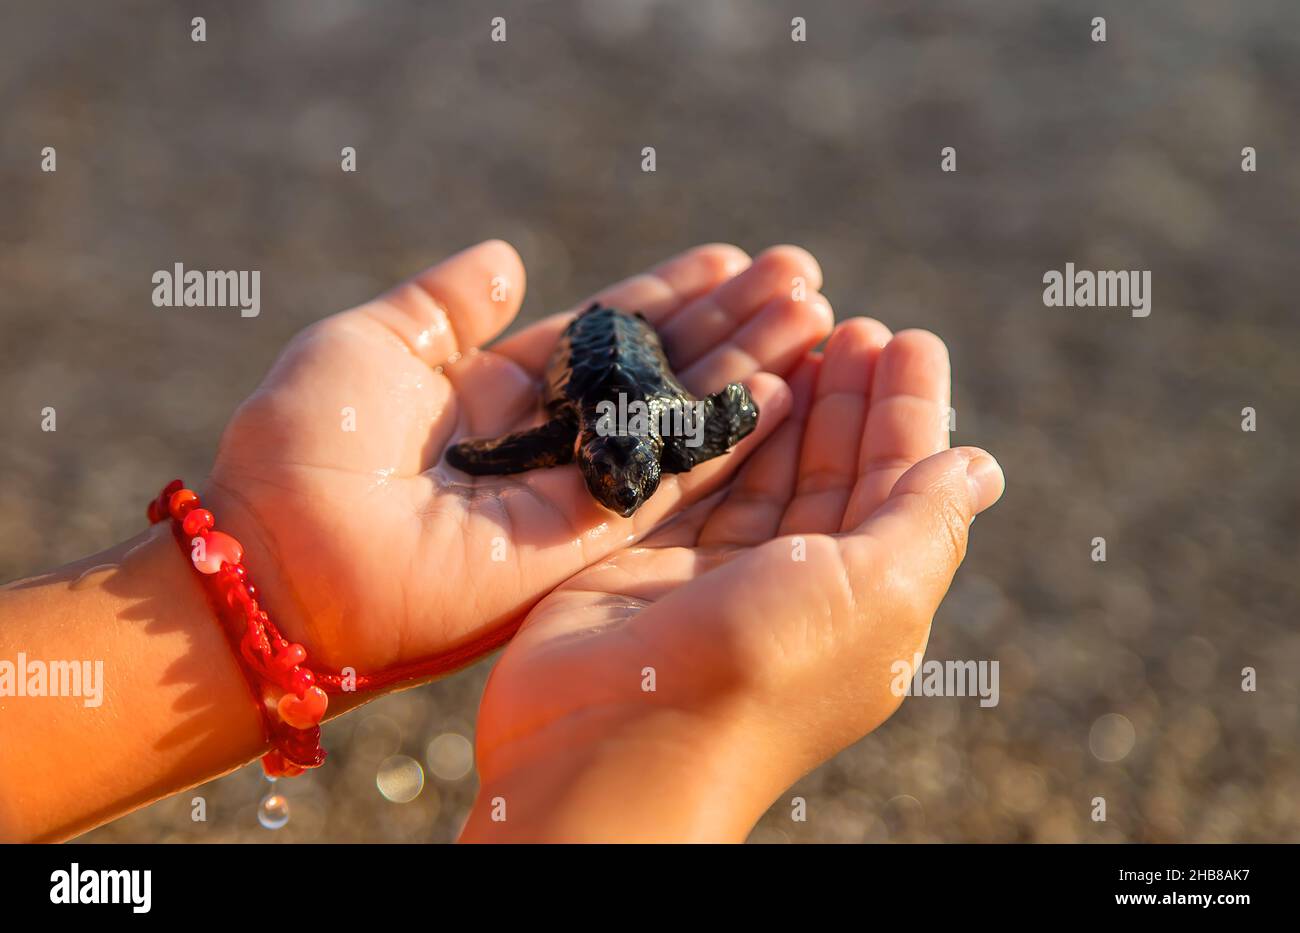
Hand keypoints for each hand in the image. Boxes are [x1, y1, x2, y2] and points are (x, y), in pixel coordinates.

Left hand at [204, 240, 832, 682]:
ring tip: (810, 318)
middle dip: (726, 324)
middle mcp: (541, 441)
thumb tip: (508, 260)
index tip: (728, 259)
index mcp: (492, 390)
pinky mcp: (577, 545)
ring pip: (672, 422)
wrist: (277, 560)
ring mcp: (564, 495)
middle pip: (653, 372)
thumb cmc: (302, 444)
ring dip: (742, 370)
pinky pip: (662, 486)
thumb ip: (447, 305)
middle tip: (799, 279)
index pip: (601, 333)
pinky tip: (778, 393)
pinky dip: (720, 441)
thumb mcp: (369, 343)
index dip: (666, 295)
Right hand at [464, 321, 1004, 840]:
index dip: (907, 415)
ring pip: (765, 472)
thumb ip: (925, 520)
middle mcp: (798, 592)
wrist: (615, 739)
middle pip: (832, 474)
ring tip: (802, 329)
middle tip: (854, 322)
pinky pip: (696, 482)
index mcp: (866, 607)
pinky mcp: (648, 564)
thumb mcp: (876, 592)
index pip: (899, 490)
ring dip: (788, 401)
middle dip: (850, 398)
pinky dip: (719, 431)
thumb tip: (980, 467)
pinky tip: (735, 378)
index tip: (909, 340)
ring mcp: (719, 578)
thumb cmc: (764, 667)